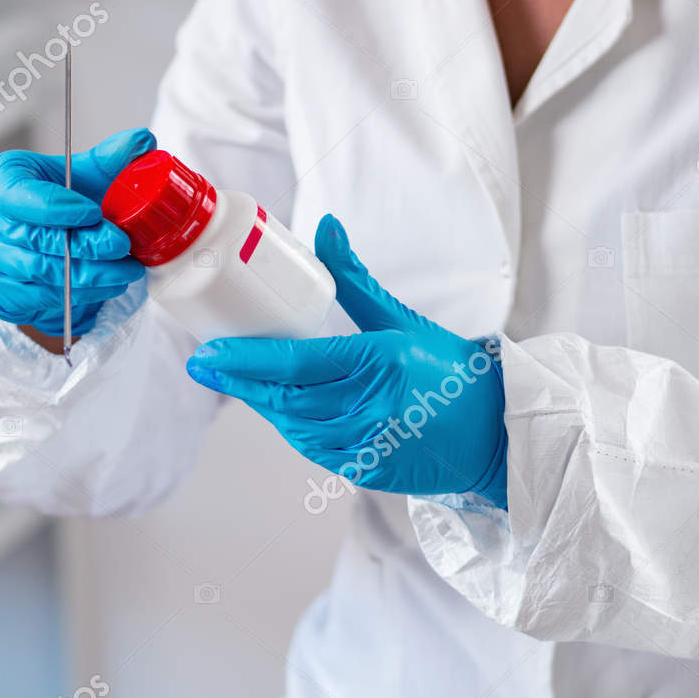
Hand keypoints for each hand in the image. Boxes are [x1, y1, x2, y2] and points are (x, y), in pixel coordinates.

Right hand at [0, 127, 153, 336]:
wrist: (25, 227)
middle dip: (84, 249)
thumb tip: (143, 141)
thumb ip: (109, 159)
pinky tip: (100, 289)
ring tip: (122, 274)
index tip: (95, 214)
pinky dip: (71, 299)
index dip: (58, 208)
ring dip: (85, 280)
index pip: (21, 197)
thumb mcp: (78, 174)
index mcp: (0, 181)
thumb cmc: (53, 197)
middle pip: (32, 242)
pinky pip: (33, 302)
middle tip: (123, 250)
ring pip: (35, 277)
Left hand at [185, 215, 507, 504]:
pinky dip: (291, 427)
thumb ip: (356, 280)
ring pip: (293, 426)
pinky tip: (278, 409)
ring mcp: (367, 445)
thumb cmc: (452, 374)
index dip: (244, 362)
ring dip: (263, 405)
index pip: (296, 364)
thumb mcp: (404, 321)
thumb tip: (325, 226)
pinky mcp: (365, 471)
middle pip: (285, 398)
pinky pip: (313, 448)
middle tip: (204, 366)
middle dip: (239, 383)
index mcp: (381, 362)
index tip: (207, 354)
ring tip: (236, 382)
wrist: (495, 437)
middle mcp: (372, 408)